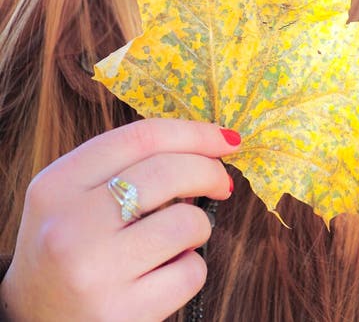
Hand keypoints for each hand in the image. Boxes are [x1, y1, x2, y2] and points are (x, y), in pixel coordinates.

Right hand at [0, 119, 240, 321]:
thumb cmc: (66, 248)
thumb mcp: (71, 196)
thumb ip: (123, 165)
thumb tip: (208, 144)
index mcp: (58, 185)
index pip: (141, 137)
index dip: (193, 132)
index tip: (224, 138)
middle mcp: (71, 227)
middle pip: (168, 172)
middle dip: (208, 171)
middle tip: (221, 182)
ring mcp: (96, 273)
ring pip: (186, 223)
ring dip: (199, 226)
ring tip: (181, 238)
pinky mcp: (123, 314)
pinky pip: (189, 273)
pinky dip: (190, 268)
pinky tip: (166, 273)